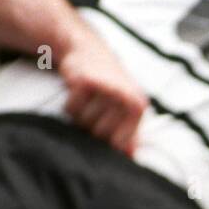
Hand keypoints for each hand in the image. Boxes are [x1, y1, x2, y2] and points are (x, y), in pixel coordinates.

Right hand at [59, 40, 147, 155]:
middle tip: (94, 109)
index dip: (107, 142)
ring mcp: (106, 88)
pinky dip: (69, 105)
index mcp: (138, 107)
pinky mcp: (84, 81)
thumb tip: (130, 158)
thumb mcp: (125, 108)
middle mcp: (125, 96)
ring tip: (87, 100)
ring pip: (84, 123)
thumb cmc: (109, 85)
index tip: (105, 128)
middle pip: (99, 134)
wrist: (89, 50)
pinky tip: (77, 92)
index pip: (119, 144)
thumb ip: (129, 134)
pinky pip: (70, 109)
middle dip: (91, 128)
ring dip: (80, 116)